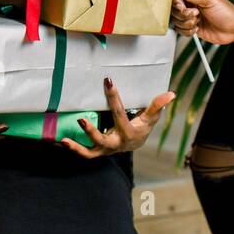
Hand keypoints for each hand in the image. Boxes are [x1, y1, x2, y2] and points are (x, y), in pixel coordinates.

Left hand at [61, 78, 175, 157]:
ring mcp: (105, 149)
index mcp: (129, 133)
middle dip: (92, 132)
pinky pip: (85, 153)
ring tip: (63, 140)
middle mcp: (116, 143)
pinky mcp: (97, 151)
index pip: (120, 113)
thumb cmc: (142, 127)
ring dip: (77, 147)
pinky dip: (74, 148)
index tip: (107, 81)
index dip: (114, 97)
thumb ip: (157, 106)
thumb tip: (171, 94)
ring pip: (91, 152)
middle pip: (103, 140)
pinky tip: (61, 141)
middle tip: (81, 119)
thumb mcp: (150, 117)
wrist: (135, 144)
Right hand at [170, 0, 199, 36]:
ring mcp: (190, 16)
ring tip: (198, 21)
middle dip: (183, 13)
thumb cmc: (227, 12)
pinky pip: (180, 29)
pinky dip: (188, 31)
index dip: (175, 0)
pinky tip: (197, 28)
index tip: (181, 5)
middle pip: (173, 8)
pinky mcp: (191, 26)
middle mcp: (190, 4)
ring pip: (176, 20)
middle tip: (196, 14)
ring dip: (186, 23)